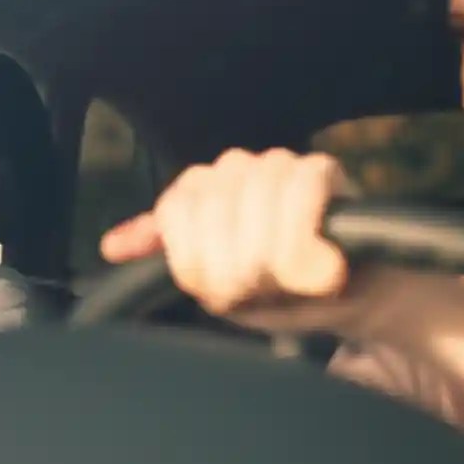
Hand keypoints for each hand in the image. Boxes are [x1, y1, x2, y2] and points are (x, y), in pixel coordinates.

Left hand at [101, 148, 358, 313]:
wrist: (353, 297)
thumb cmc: (282, 293)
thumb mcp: (219, 288)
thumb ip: (173, 259)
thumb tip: (111, 245)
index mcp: (200, 194)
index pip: (176, 210)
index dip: (198, 261)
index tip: (224, 292)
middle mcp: (233, 169)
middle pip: (213, 209)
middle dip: (239, 268)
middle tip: (264, 290)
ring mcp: (277, 165)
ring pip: (256, 198)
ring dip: (276, 259)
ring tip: (292, 281)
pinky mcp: (323, 169)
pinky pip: (301, 190)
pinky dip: (307, 240)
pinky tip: (320, 267)